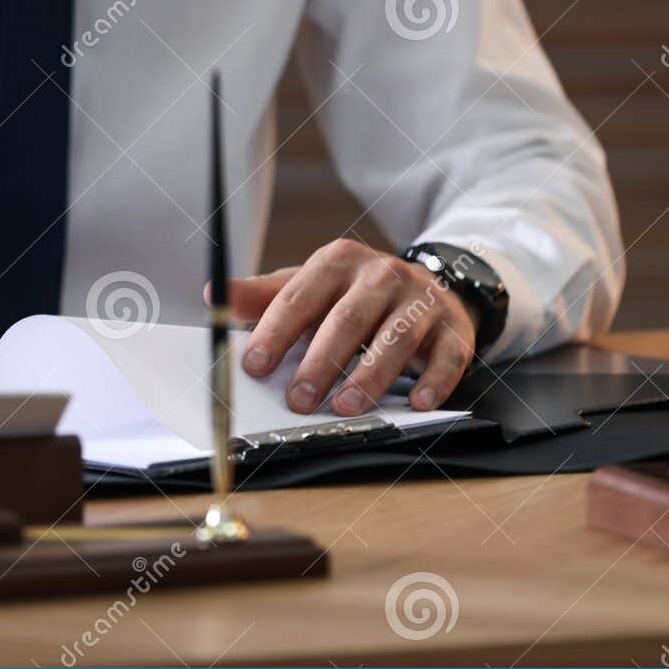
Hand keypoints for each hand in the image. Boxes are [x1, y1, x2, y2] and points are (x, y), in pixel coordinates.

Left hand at [222, 239, 476, 416]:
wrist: (428, 285)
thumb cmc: (356, 294)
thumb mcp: (312, 285)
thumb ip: (265, 295)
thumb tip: (214, 292)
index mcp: (339, 261)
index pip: (300, 296)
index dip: (275, 332)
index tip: (254, 365)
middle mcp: (382, 275)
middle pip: (348, 319)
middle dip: (320, 361)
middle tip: (298, 399)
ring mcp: (421, 300)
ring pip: (397, 337)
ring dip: (370, 374)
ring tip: (346, 407)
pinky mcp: (454, 328)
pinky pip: (447, 355)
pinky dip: (435, 380)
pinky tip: (418, 403)